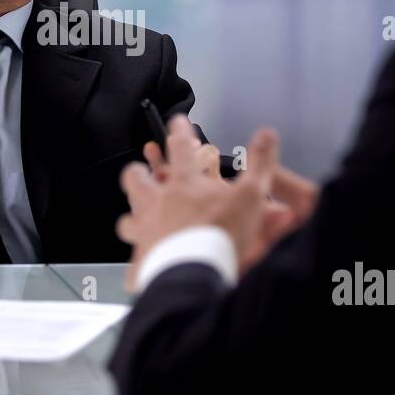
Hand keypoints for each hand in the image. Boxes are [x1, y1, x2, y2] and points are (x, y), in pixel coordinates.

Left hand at [117, 117, 317, 289]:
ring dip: (133, 218)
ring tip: (137, 220)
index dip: (179, 132)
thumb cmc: (220, 233)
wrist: (195, 272)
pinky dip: (140, 263)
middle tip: (143, 173)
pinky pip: (134, 262)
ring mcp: (145, 231)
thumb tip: (266, 136)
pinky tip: (143, 267)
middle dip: (139, 173)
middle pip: (136, 179)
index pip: (179, 148)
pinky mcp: (141, 260)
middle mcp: (158, 203)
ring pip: (127, 219)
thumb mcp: (250, 194)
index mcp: (183, 184)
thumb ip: (259, 164)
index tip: (177, 122)